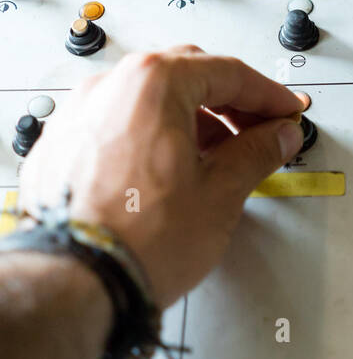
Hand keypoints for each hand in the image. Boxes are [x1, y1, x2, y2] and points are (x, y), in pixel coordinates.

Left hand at [17, 46, 308, 308]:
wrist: (75, 286)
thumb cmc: (137, 240)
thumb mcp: (220, 193)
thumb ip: (256, 152)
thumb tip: (276, 136)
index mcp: (152, 83)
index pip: (227, 72)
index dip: (268, 96)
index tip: (285, 113)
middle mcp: (109, 88)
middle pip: (186, 76)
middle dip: (229, 102)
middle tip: (260, 130)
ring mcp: (78, 115)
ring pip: (149, 100)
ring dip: (189, 119)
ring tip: (219, 157)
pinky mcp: (60, 146)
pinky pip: (118, 125)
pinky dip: (151, 136)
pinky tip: (171, 169)